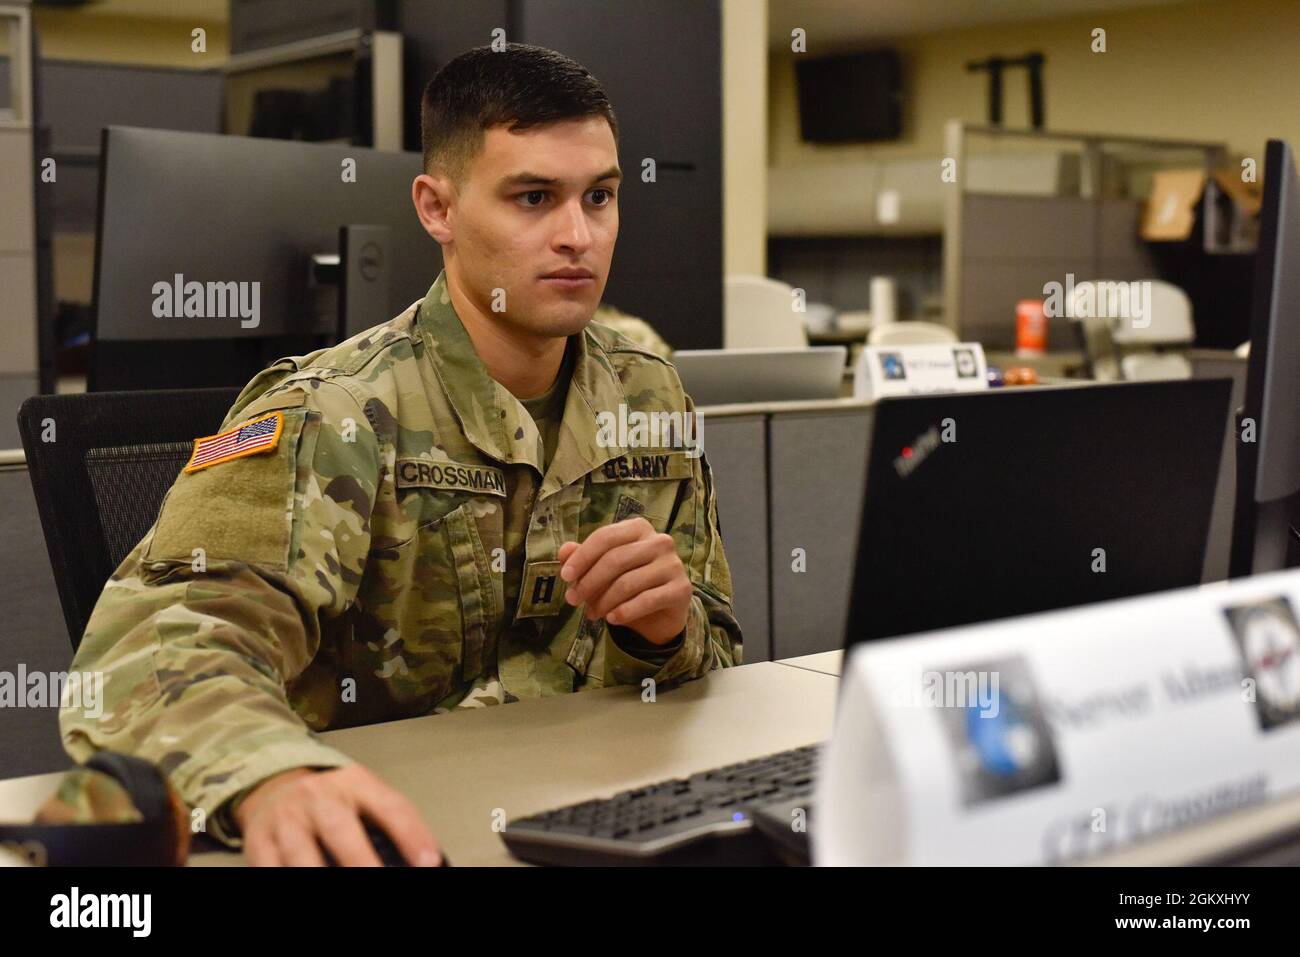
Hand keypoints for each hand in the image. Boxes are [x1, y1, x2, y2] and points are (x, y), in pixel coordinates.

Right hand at [235, 765, 441, 866]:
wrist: (274, 783)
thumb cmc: (329, 797)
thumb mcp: (363, 796)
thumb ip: (388, 823)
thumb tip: (423, 858)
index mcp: (355, 784)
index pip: (390, 807)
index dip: (412, 835)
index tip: (429, 861)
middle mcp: (319, 798)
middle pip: (341, 829)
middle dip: (360, 861)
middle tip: (377, 878)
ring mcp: (287, 820)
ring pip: (301, 854)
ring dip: (319, 874)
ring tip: (339, 888)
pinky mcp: (260, 842)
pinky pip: (271, 867)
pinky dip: (284, 877)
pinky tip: (301, 885)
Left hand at [558, 516, 691, 644]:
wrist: (660, 613)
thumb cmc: (629, 584)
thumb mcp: (603, 571)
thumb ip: (584, 558)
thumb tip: (564, 551)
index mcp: (639, 529)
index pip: (606, 537)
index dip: (582, 556)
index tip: (565, 576)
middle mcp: (660, 541)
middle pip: (616, 559)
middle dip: (589, 582)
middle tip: (572, 600)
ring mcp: (673, 564)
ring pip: (628, 582)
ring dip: (604, 601)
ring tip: (591, 613)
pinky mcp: (681, 589)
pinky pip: (647, 600)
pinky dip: (625, 611)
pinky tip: (612, 619)